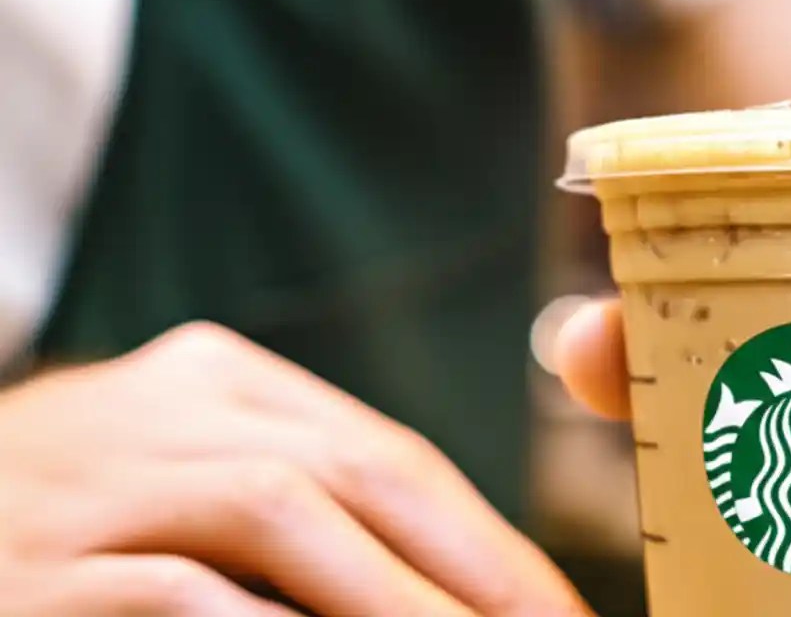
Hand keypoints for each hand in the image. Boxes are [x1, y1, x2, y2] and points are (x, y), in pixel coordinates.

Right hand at [0, 322, 589, 616]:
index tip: (555, 609)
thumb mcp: (184, 476)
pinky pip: (177, 595)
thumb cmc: (71, 515)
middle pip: (355, 473)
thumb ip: (300, 506)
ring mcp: (95, 484)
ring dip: (392, 600)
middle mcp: (163, 413)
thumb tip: (446, 585)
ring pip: (280, 514)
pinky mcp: (36, 573)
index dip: (484, 540)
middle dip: (471, 567)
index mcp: (215, 381)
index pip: (384, 452)